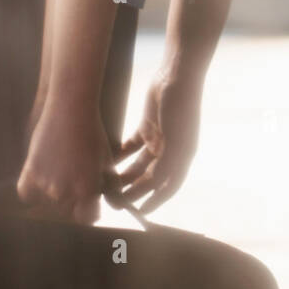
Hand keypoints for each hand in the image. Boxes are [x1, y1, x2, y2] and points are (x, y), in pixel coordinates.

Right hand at [16, 99, 118, 224]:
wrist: (71, 110)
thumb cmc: (93, 133)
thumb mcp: (107, 160)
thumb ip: (111, 185)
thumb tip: (116, 204)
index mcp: (88, 191)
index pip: (86, 219)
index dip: (89, 212)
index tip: (89, 204)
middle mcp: (65, 192)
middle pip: (67, 213)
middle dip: (72, 203)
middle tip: (74, 185)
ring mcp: (45, 184)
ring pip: (47, 204)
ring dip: (53, 197)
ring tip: (60, 176)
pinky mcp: (29, 173)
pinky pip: (27, 195)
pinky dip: (32, 191)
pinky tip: (41, 180)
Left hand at [110, 66, 201, 214]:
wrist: (177, 75)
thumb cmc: (181, 107)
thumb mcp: (177, 138)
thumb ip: (167, 162)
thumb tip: (155, 186)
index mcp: (181, 156)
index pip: (168, 186)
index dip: (156, 201)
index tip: (141, 213)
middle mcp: (170, 150)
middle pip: (149, 178)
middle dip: (133, 190)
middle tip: (115, 201)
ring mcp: (158, 138)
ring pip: (138, 164)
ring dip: (125, 175)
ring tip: (107, 185)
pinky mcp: (147, 126)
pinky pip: (131, 146)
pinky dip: (120, 155)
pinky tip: (107, 161)